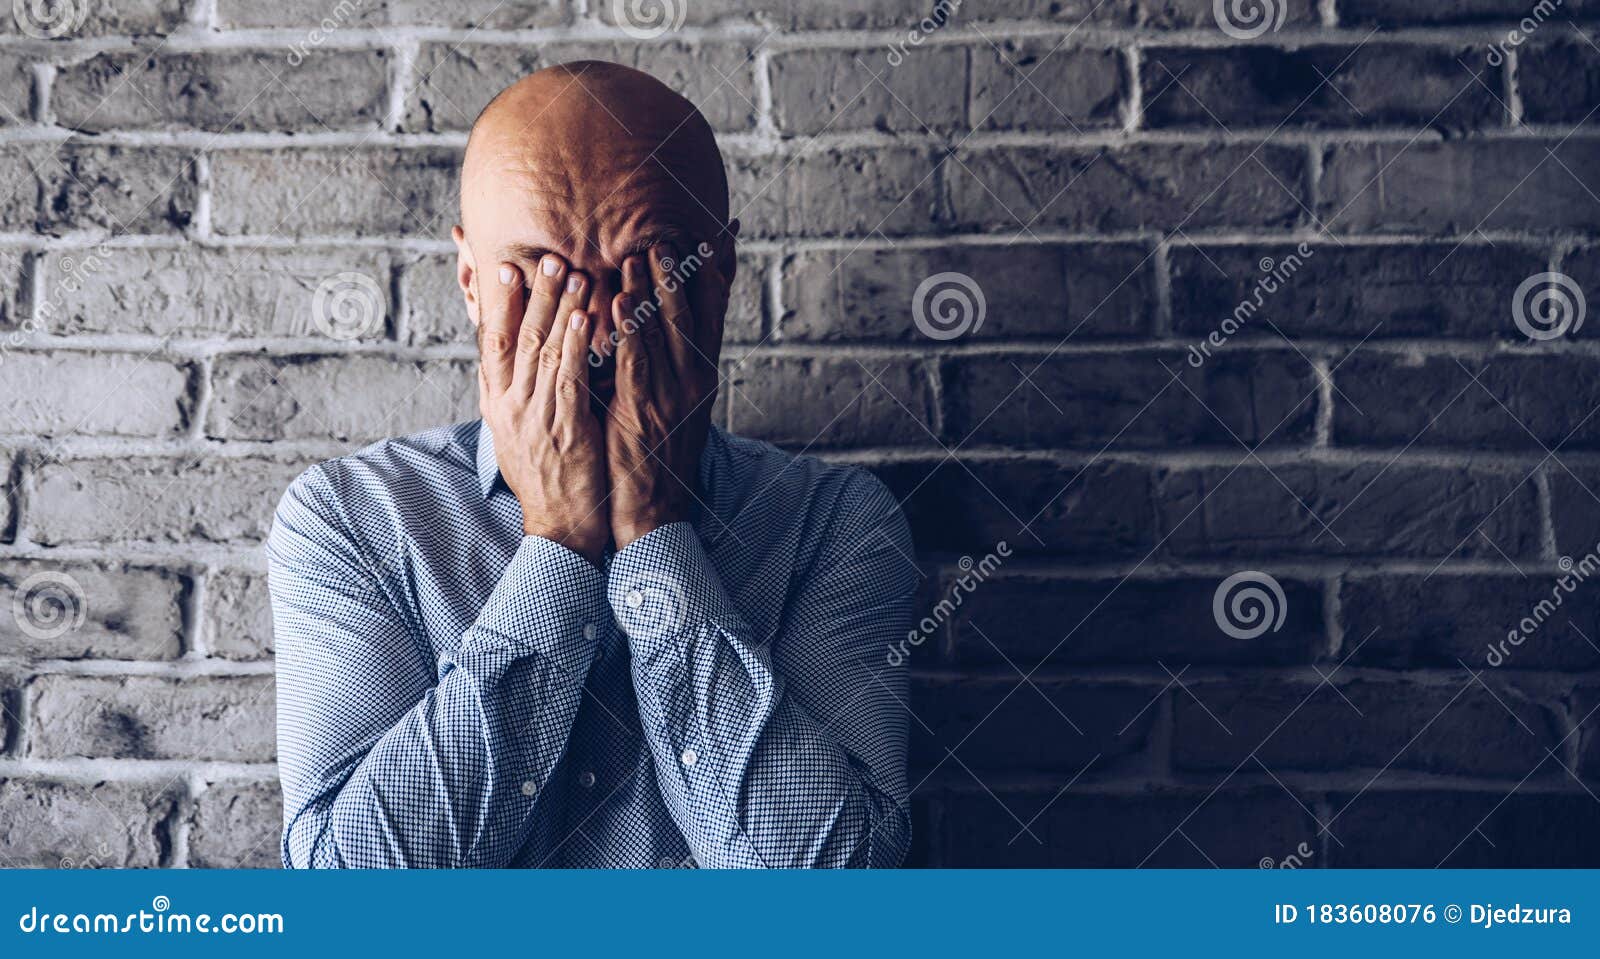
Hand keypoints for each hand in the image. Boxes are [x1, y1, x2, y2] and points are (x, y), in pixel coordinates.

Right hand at [478, 256, 609, 565]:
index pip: (491, 341)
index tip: (501, 265)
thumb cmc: (544, 472)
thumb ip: (510, 388)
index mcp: (496, 401)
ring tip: (571, 273)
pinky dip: (578, 346)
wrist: (559, 523)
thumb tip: (504, 354)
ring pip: (544, 352)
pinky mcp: (565, 430)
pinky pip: (571, 380)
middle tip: (544, 256)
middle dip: (532, 294)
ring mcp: (535, 417)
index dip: (496, 302)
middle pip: (518, 337)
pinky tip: (588, 318)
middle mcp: (509, 404)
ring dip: (559, 309)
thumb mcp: (513, 428)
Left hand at [605, 243, 728, 550]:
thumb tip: (667, 325)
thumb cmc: (658, 454)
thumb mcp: (677, 403)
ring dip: (654, 290)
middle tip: (671, 233)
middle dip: (683, 271)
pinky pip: (636, 363)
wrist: (656, 508)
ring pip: (665, 332)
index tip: (724, 231)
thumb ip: (673, 362)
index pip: (715, 310)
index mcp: (703, 373)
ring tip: (642, 252)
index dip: (720, 269)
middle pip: (693, 312)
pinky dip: (630, 330)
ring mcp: (671, 393)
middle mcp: (695, 377)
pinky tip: (619, 303)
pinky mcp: (643, 410)